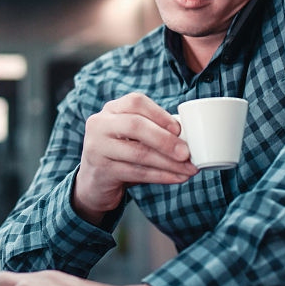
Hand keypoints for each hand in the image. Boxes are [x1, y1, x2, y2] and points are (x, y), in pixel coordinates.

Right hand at [74, 93, 195, 224]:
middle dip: (165, 140)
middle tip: (187, 152)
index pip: (135, 102)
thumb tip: (190, 137)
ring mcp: (98, 147)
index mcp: (111, 110)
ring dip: (168, 163)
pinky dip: (161, 176)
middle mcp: (100, 124)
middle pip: (136, 126)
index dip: (159, 114)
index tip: (179, 129)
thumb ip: (153, 131)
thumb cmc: (122, 154)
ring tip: (189, 169)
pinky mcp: (102, 170)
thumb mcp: (132, 137)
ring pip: (138, 153)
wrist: (94, 182)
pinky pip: (136, 173)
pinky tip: (177, 178)